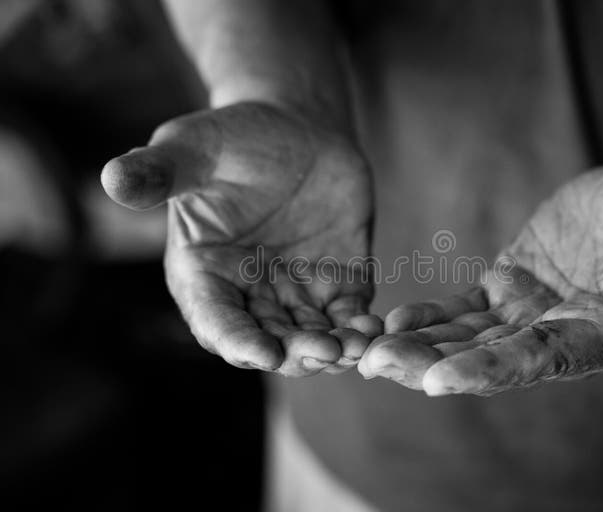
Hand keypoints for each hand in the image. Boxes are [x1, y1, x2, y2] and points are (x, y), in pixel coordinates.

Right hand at [102, 102, 380, 375]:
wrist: (297, 127)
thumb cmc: (234, 136)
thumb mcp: (192, 147)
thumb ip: (160, 170)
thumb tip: (112, 180)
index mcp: (203, 272)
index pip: (215, 320)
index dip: (237, 340)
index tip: (262, 353)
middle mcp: (247, 293)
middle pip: (268, 339)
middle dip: (294, 352)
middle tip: (322, 352)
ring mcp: (295, 292)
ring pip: (310, 337)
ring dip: (331, 349)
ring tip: (353, 348)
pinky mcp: (337, 283)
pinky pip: (348, 317)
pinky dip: (359, 329)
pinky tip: (373, 331)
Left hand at [358, 157, 602, 394]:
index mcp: (601, 335)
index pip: (539, 359)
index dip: (489, 369)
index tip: (437, 381)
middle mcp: (561, 336)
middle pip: (489, 360)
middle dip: (432, 364)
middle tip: (375, 365)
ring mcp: (531, 317)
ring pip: (467, 340)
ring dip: (419, 347)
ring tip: (368, 351)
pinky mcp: (509, 291)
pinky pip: (463, 312)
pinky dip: (430, 318)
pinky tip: (393, 319)